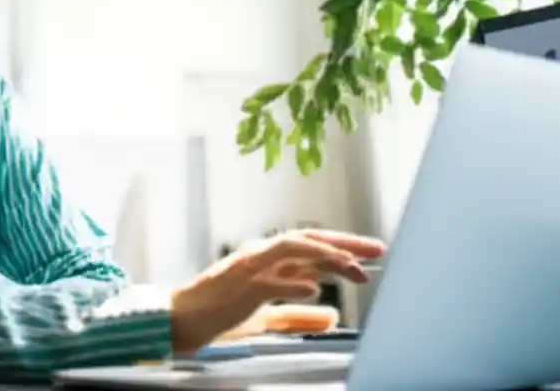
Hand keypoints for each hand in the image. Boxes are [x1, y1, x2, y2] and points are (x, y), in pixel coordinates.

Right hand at [168, 229, 384, 355]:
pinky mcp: (238, 287)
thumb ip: (300, 313)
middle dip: (344, 243)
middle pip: (308, 240)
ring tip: (350, 263)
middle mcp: (261, 255)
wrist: (183, 318)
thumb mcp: (268, 315)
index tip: (373, 252)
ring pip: (290, 249)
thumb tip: (334, 314)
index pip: (312, 245)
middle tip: (377, 249)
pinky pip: (269, 281)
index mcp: (268, 258)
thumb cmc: (221, 314)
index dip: (344, 246)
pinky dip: (292, 283)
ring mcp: (249, 268)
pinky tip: (314, 287)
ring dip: (322, 254)